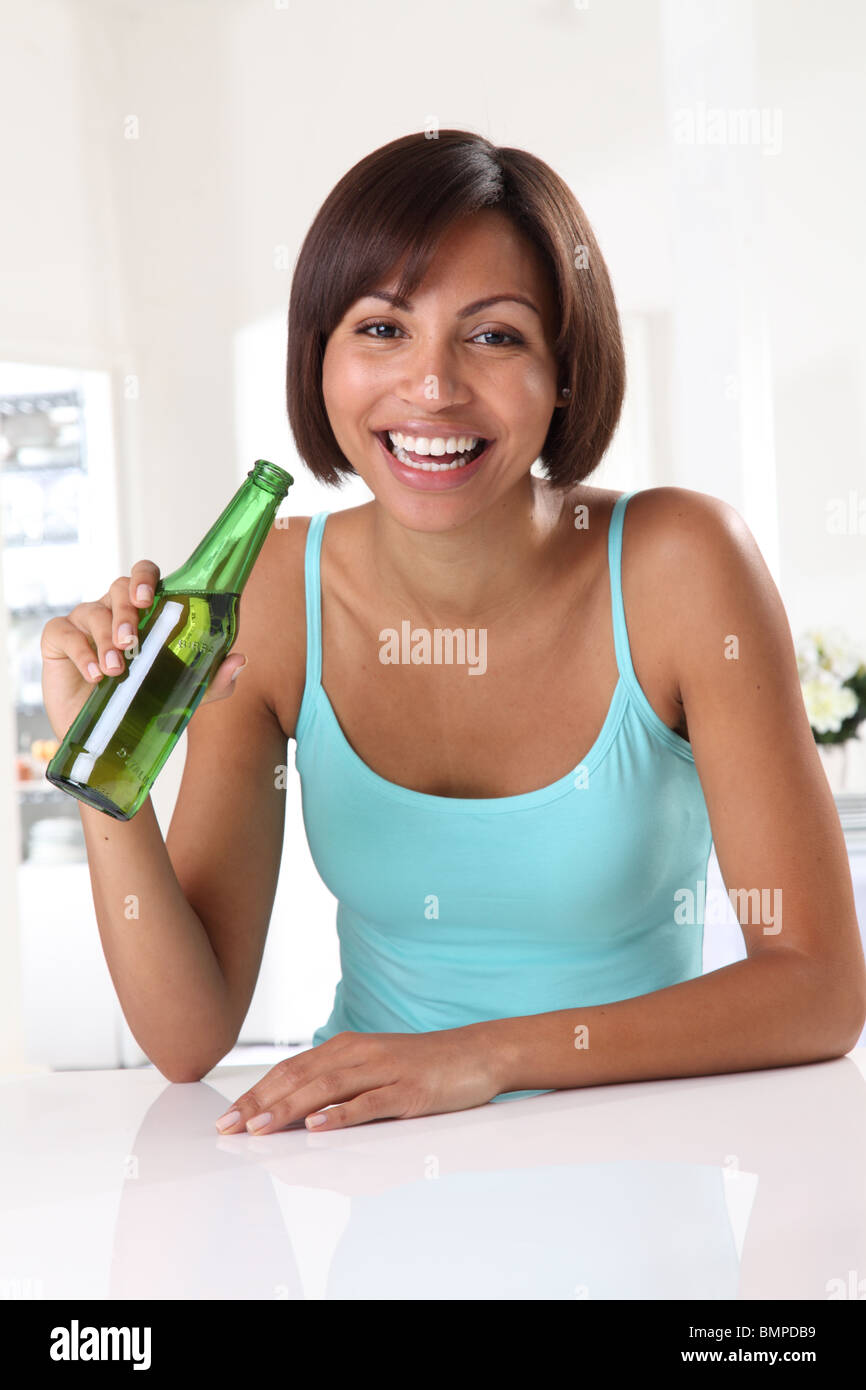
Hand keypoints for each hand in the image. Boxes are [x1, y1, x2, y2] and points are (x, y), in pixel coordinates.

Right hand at [40, 559, 247, 739]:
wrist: (103, 737)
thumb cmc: (141, 704)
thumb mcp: (183, 695)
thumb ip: (212, 679)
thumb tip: (239, 659)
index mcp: (143, 612)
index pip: (144, 576)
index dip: (146, 577)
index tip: (149, 596)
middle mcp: (113, 609)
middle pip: (119, 587)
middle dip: (127, 612)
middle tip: (132, 641)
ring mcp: (84, 622)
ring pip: (93, 611)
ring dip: (106, 639)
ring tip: (115, 670)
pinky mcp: (57, 639)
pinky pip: (64, 632)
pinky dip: (81, 652)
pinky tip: (94, 674)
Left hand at [213, 1025, 504, 1133]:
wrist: (477, 1053)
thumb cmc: (422, 1066)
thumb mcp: (374, 1070)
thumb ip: (338, 1087)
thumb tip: (295, 1117)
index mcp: (346, 1048)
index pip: (290, 1070)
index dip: (255, 1093)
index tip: (226, 1117)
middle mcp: (360, 1053)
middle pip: (300, 1077)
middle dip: (260, 1103)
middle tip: (228, 1128)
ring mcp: (384, 1070)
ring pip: (327, 1088)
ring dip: (289, 1109)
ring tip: (260, 1128)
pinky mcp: (409, 1089)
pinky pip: (370, 1102)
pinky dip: (341, 1114)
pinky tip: (319, 1126)